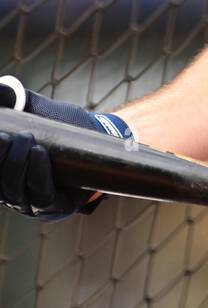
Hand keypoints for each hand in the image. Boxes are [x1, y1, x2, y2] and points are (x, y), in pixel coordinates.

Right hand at [0, 76, 134, 220]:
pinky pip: (43, 198)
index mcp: (5, 175)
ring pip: (17, 194)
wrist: (98, 135)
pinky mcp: (58, 208)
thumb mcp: (34, 110)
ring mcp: (34, 205)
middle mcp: (15, 193)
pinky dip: (38, 176)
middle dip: (3, 161)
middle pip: (2, 186)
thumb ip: (15, 99)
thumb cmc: (61, 125)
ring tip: (26, 140)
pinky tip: (38, 154)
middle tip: (9, 137)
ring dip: (18, 167)